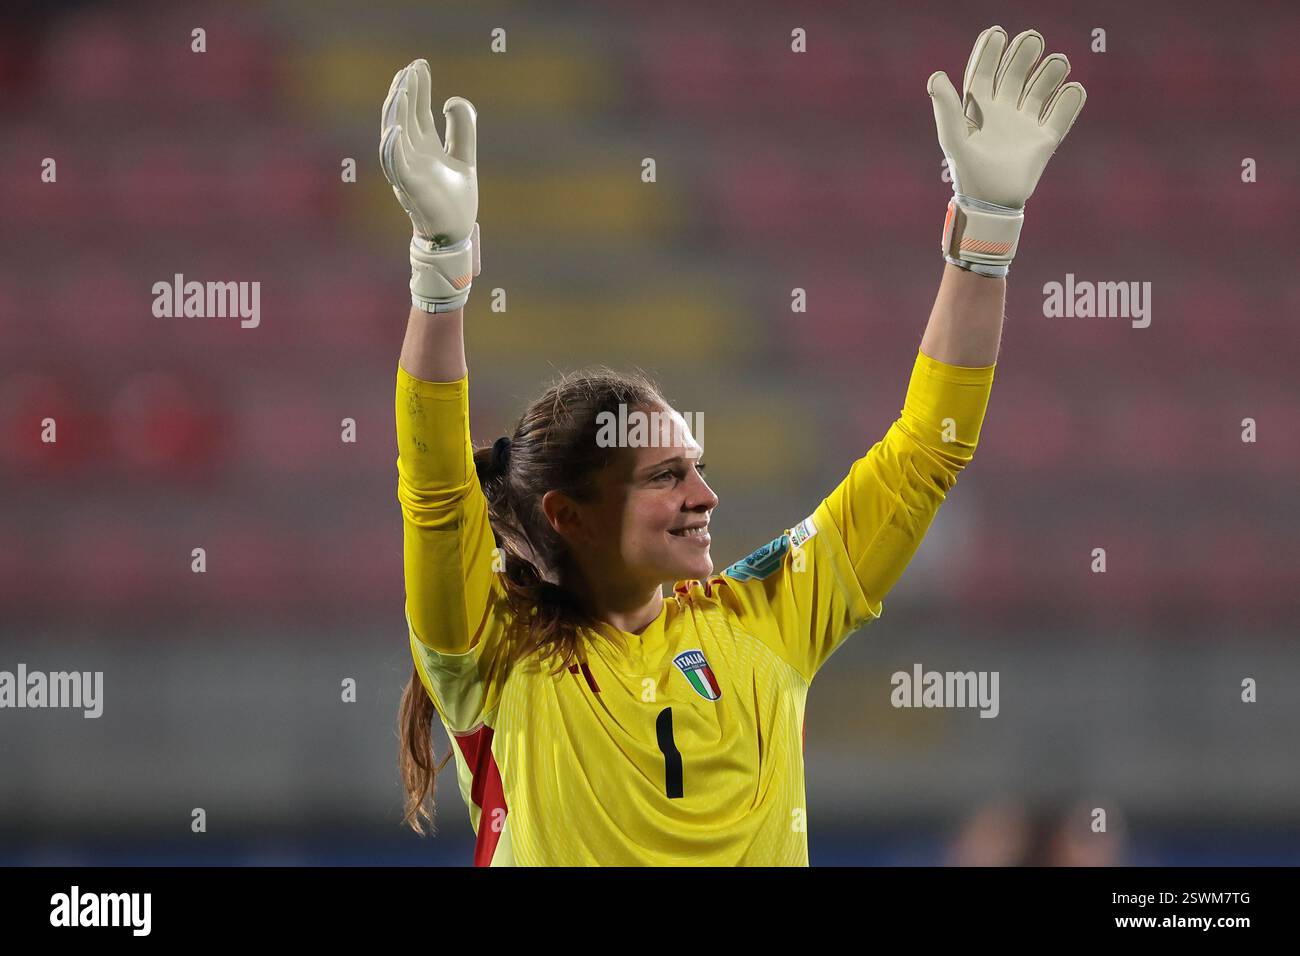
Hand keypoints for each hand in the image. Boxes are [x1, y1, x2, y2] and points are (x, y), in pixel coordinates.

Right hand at [380, 59, 479, 311]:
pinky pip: (394, 165)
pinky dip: (392, 147)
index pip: (416, 110)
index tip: (420, 64)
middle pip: (403, 116)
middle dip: (405, 92)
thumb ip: (463, 129)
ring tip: (401, 88)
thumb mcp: (465, 157)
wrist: (456, 235)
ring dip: (395, 112)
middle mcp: (411, 155)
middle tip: (411, 68)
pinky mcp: (409, 188)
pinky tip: (397, 128)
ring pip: (393, 135)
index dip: (417, 87)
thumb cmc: (456, 200)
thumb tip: (453, 100)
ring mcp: (407, 170)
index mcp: (424, 146)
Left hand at [928, 26, 1085, 208]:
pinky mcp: (1045, 139)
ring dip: (1050, 73)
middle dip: (1023, 54)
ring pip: (1041, 88)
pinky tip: (1072, 90)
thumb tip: (935, 76)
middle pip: (1015, 73)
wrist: (991, 204)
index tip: (997, 33)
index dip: (990, 52)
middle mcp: (1003, 110)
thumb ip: (947, 108)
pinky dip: (1070, 101)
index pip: (984, 72)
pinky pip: (1062, 115)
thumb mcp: (954, 137)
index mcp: (978, 108)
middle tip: (1032, 39)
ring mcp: (1025, 123)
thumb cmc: (968, 171)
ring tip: (1057, 62)